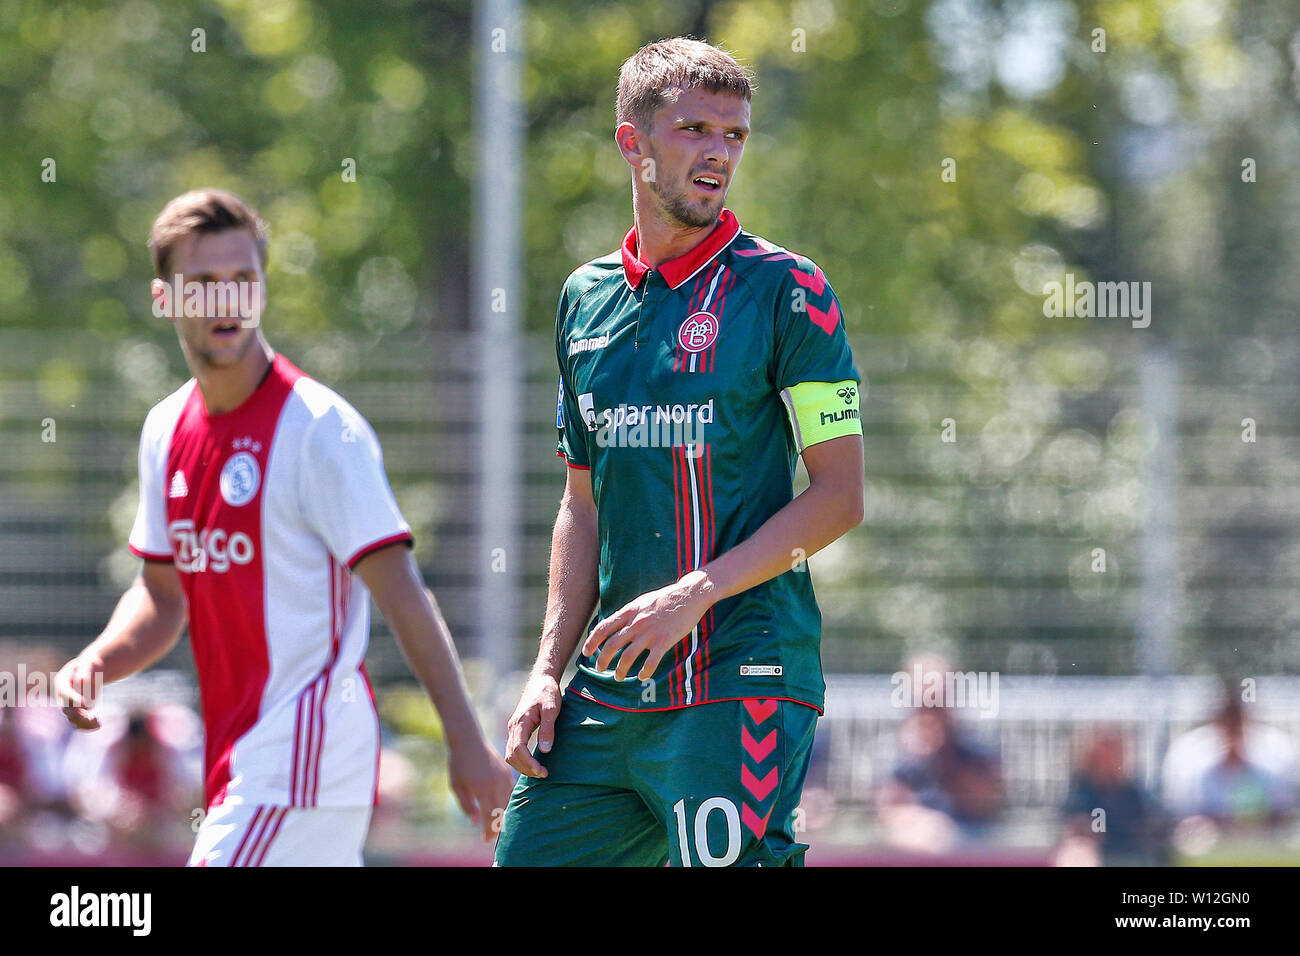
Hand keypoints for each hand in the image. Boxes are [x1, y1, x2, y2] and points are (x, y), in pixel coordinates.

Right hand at [53, 655, 103, 729]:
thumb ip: (86, 671)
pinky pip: (78, 721)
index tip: (87, 703)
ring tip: (98, 724)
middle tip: (93, 718)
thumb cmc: (92, 664)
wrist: (92, 670)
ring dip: (83, 723)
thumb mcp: (90, 664)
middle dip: (79, 715)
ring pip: (72, 718)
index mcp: (62, 681)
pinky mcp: (75, 710)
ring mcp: (67, 703)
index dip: (74, 698)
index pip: (64, 692)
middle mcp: (61, 695)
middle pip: (66, 708)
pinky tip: (98, 725)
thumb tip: (82, 680)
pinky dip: (87, 725)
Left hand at [447, 733, 515, 842]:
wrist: (468, 739)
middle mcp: (496, 784)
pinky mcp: (507, 772)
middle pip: (502, 813)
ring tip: (497, 823)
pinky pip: (512, 792)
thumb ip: (466, 805)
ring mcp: (503, 777)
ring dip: (504, 815)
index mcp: (482, 789)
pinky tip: (503, 807)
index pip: (490, 817)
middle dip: (497, 827)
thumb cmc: (458, 764)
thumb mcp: (457, 786)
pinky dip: (508, 802)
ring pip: (509, 803)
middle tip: (491, 835)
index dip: (489, 831)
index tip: (485, 840)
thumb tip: (475, 822)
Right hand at [503, 673, 561, 778]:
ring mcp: (513, 729)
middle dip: (526, 768)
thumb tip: (545, 750)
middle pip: (512, 756)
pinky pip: (514, 750)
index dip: (529, 763)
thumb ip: (547, 728)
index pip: (519, 749)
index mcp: (520, 722)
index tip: (542, 771)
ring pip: (510, 755)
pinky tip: (533, 764)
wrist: (541, 680)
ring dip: (523, 766)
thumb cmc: (547, 692)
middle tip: (544, 774)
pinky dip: (521, 761)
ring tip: (540, 771)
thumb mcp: (551, 709)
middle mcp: (513, 727)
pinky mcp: (517, 730)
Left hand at [582, 571, 713, 680]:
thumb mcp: (640, 602)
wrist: (689, 595)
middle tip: (600, 669)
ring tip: (618, 677)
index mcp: (629, 612)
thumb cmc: (664, 599)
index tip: (586, 652)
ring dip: (620, 670)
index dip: (592, 642)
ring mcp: (650, 633)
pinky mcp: (664, 641)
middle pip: (612, 645)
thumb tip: (613, 625)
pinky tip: (642, 677)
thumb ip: (627, 615)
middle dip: (603, 660)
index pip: (603, 628)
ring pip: (628, 657)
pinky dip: (645, 672)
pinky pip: (651, 662)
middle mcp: (636, 623)